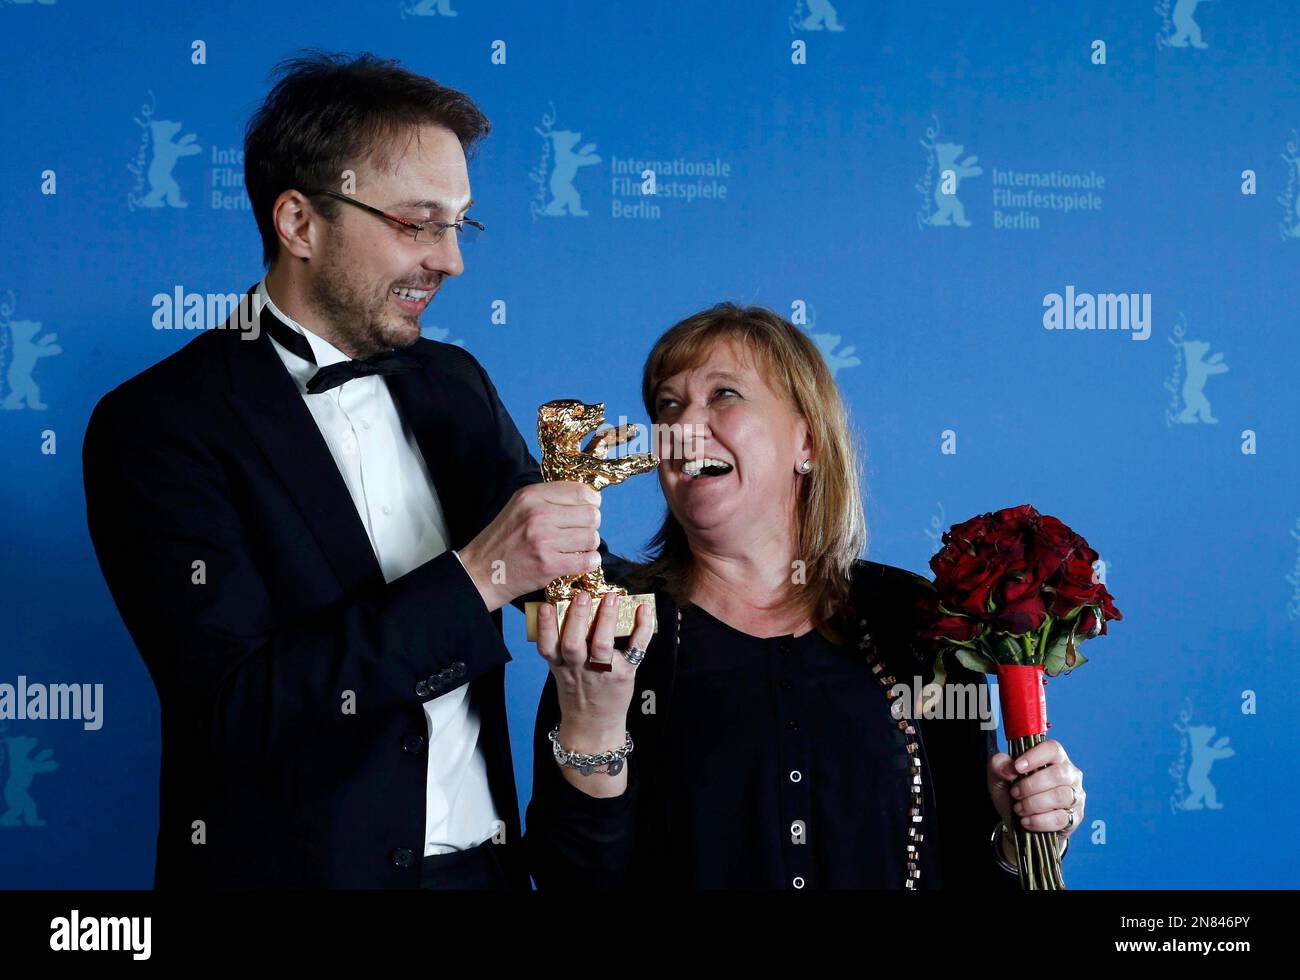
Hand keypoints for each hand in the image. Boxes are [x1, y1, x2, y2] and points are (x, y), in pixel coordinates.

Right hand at [458, 481, 601, 612]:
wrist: (481, 572)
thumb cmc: (503, 540)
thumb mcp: (519, 507)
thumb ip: (550, 499)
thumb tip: (589, 498)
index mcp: (531, 495)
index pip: (581, 492)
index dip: (591, 502)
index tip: (586, 510)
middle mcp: (538, 514)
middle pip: (591, 515)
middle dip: (589, 526)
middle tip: (578, 533)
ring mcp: (544, 540)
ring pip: (592, 538)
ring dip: (588, 546)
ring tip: (574, 549)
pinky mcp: (548, 564)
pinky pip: (588, 560)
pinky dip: (588, 562)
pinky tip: (577, 562)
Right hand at [536, 590, 654, 796]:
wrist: (594, 725)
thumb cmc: (578, 691)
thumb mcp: (561, 670)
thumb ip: (560, 646)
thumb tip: (561, 605)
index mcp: (560, 665)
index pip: (546, 646)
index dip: (545, 626)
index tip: (546, 606)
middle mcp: (579, 668)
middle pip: (573, 642)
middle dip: (577, 617)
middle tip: (583, 595)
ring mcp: (603, 671)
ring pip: (601, 645)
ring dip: (606, 620)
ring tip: (611, 598)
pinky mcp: (625, 673)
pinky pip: (635, 648)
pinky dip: (642, 628)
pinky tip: (644, 610)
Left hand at [988, 738, 1084, 850]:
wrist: (1018, 820)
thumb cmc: (1013, 791)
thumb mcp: (999, 775)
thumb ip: (999, 764)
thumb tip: (1009, 768)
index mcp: (1054, 757)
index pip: (1052, 749)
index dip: (1035, 757)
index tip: (1017, 767)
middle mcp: (1070, 774)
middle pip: (1057, 774)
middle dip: (1030, 786)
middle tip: (1014, 793)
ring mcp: (1075, 796)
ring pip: (1060, 796)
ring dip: (1033, 804)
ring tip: (1018, 808)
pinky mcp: (1075, 817)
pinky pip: (1060, 818)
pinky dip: (1039, 821)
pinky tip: (1026, 821)